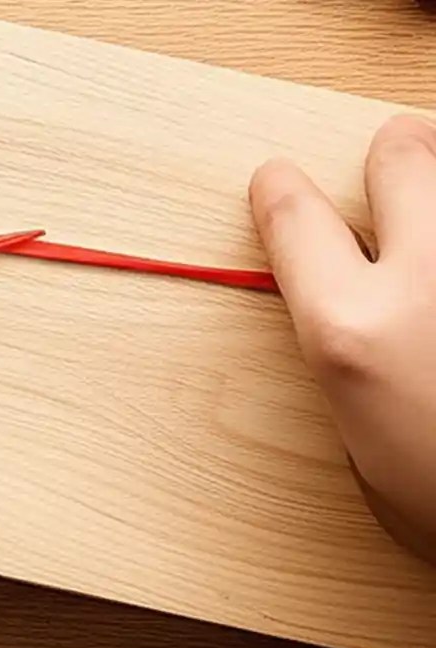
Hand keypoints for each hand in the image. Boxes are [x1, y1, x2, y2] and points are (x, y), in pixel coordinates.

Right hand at [249, 115, 435, 561]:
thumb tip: (355, 294)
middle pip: (400, 148)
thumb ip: (351, 348)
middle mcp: (428, 279)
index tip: (282, 186)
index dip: (280, 194)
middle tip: (405, 188)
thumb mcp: (366, 443)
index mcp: (354, 331)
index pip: (290, 214)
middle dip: (396, 161)